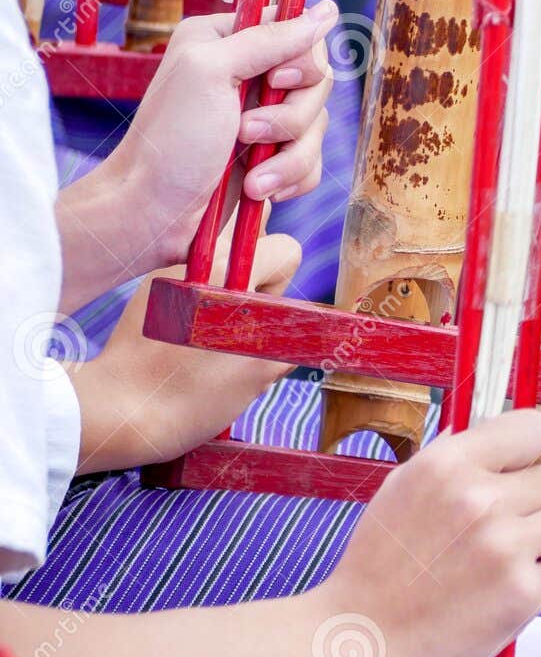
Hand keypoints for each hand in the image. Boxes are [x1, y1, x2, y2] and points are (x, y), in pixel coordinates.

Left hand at [72, 226, 301, 472]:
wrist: (116, 411)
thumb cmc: (188, 397)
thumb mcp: (257, 374)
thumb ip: (291, 338)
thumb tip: (307, 329)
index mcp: (225, 273)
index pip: (286, 249)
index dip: (285, 285)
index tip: (262, 318)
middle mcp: (195, 262)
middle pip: (253, 245)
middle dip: (258, 277)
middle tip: (241, 323)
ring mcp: (168, 275)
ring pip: (224, 264)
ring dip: (230, 291)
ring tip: (213, 337)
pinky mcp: (149, 291)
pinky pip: (196, 281)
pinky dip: (203, 303)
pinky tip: (189, 341)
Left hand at [98, 1, 337, 272]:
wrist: (155, 215)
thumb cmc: (170, 142)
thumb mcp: (212, 73)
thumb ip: (270, 39)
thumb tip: (326, 10)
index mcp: (226, 40)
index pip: (298, 31)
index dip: (300, 60)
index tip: (274, 82)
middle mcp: (248, 74)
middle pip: (318, 79)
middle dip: (291, 116)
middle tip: (247, 131)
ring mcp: (263, 117)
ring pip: (317, 123)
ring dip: (288, 155)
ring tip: (252, 176)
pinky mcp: (273, 157)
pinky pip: (312, 160)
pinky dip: (291, 178)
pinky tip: (262, 189)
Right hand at [306, 409, 540, 656]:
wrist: (359, 643)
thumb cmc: (375, 571)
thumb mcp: (399, 492)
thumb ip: (448, 461)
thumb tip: (480, 434)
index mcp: (448, 464)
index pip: (534, 426)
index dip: (533, 453)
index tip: (521, 474)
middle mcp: (480, 497)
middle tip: (509, 532)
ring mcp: (505, 544)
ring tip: (515, 561)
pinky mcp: (522, 592)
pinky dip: (540, 591)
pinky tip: (501, 599)